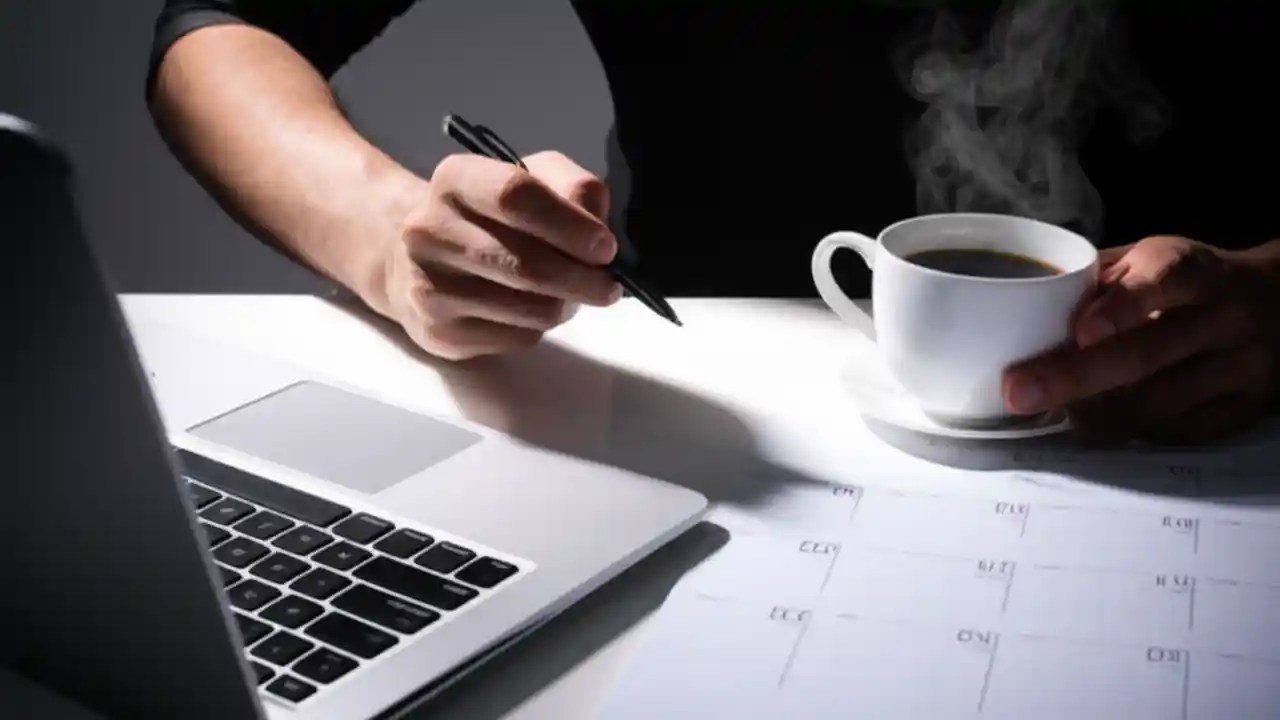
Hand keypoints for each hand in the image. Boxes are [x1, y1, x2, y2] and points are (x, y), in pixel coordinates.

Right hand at [380, 151, 621, 359]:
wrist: (414, 261)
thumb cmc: (491, 215)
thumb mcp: (535, 178)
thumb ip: (574, 189)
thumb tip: (599, 235)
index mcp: (455, 180)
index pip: (516, 196)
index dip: (571, 225)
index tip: (605, 247)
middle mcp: (430, 231)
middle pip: (528, 264)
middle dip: (583, 278)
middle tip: (607, 284)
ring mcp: (430, 286)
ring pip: (532, 309)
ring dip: (567, 304)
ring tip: (570, 293)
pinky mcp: (441, 332)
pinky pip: (520, 338)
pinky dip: (542, 326)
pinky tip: (533, 309)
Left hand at [1001, 236, 1279, 442]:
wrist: (1276, 303)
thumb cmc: (1183, 282)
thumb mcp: (1147, 261)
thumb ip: (1096, 281)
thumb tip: (1023, 308)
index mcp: (1192, 271)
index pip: (1163, 282)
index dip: (1123, 307)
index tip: (1082, 331)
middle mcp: (1223, 316)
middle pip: (1148, 353)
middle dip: (1075, 377)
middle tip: (1019, 392)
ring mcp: (1240, 367)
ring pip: (1157, 403)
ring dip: (1093, 412)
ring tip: (1050, 411)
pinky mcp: (1243, 409)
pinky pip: (1174, 432)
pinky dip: (1128, 432)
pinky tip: (1096, 424)